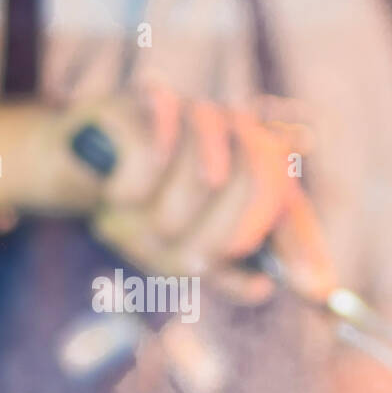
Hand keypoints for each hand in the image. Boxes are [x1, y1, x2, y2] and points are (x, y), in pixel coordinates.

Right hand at [75, 89, 337, 303]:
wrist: (74, 165)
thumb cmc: (136, 208)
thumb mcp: (177, 253)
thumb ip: (222, 271)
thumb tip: (262, 289)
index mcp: (252, 170)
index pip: (291, 210)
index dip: (305, 249)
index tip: (317, 291)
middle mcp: (236, 133)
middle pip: (257, 190)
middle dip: (212, 240)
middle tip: (184, 257)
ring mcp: (197, 113)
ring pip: (204, 179)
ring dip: (160, 218)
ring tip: (138, 221)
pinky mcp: (151, 101)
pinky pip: (153, 160)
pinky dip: (129, 191)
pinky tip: (116, 193)